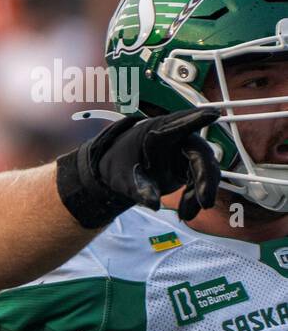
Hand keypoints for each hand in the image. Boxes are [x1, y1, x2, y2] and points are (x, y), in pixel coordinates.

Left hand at [57, 109, 220, 226]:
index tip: (212, 115)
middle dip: (205, 178)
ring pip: (205, 168)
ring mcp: (186, 151)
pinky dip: (195, 196)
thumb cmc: (118, 167)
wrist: (118, 172)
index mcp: (158, 132)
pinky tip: (185, 212)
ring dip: (200, 192)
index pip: (179, 125)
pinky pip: (200, 179)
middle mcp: (177, 138)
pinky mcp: (190, 164)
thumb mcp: (123, 180)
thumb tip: (153, 204)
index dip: (196, 120)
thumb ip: (139, 189)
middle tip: (205, 202)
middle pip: (200, 153)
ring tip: (185, 215)